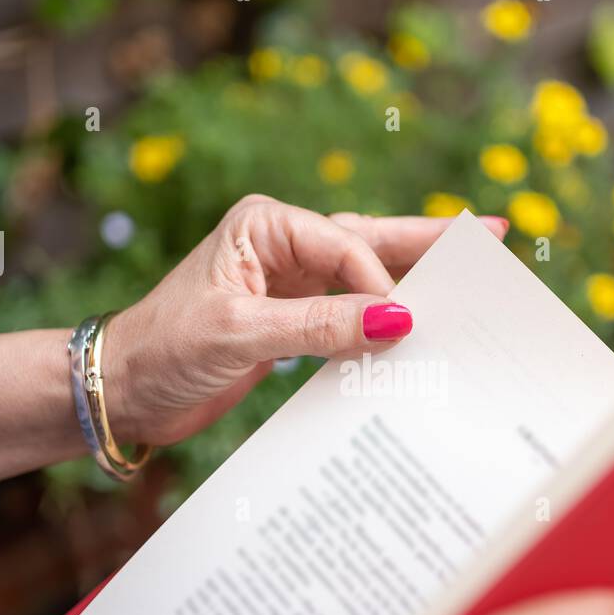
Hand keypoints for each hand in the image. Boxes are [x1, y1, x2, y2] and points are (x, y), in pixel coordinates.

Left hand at [104, 195, 507, 445]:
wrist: (123, 388)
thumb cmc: (164, 349)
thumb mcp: (240, 334)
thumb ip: (318, 325)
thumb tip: (395, 320)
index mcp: (265, 226)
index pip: (346, 248)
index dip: (380, 285)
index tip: (408, 325)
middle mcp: (281, 244)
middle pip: (370, 241)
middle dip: (427, 242)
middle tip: (490, 236)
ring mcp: (289, 280)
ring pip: (365, 274)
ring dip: (413, 276)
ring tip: (469, 266)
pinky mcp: (291, 318)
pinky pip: (350, 314)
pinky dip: (381, 320)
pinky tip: (418, 320)